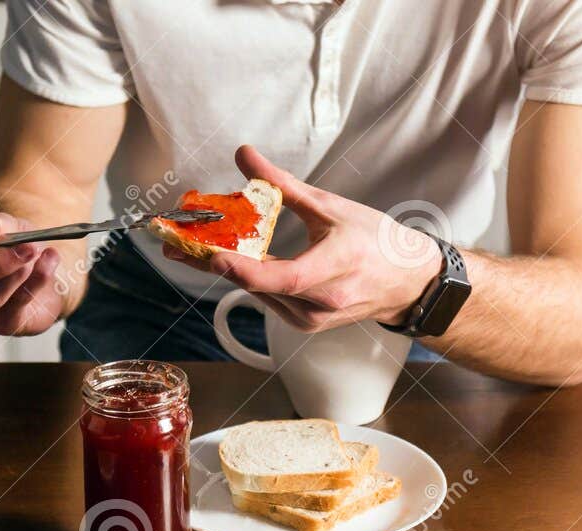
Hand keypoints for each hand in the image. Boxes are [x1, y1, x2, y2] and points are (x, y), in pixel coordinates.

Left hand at [203, 145, 442, 332]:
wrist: (406, 284)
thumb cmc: (375, 242)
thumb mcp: (330, 206)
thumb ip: (282, 184)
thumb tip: (244, 155)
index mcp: (336, 267)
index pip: (283, 277)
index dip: (244, 269)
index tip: (211, 255)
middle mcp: (322, 302)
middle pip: (257, 284)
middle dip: (212, 261)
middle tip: (175, 242)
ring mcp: (312, 319)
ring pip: (257, 292)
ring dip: (225, 268)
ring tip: (191, 245)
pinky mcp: (305, 324)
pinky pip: (267, 298)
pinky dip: (247, 277)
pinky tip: (227, 258)